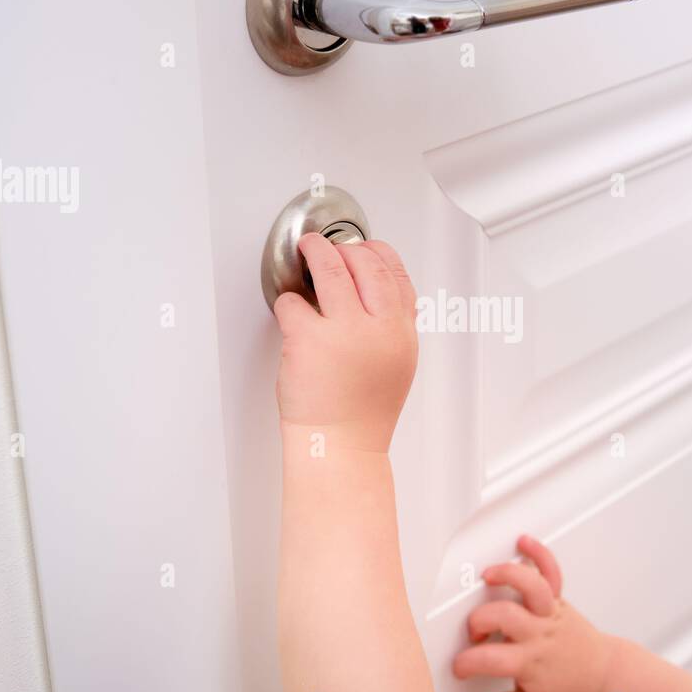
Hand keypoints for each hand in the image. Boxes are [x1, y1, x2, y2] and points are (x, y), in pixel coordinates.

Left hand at [272, 233, 417, 453]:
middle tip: (329, 246)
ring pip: (331, 270)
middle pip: (367, 265)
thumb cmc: (363, 413)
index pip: (398, 276)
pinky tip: (292, 310)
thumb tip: (377, 291)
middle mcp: (378, 329)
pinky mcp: (308, 339)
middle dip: (346, 248)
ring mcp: (344, 332)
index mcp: (401, 334)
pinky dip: (289, 301)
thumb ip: (392, 327)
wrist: (340, 446)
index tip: (365, 248)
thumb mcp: (397, 365)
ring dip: (316, 252)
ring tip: (308, 249)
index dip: (379, 253)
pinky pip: (294, 302)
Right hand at [454, 535, 614, 691]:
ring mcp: (549, 613)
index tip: (461, 666)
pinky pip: (552, 573)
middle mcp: (539, 633)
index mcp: (531, 662)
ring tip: (488, 577)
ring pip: (530, 587)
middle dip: (479, 621)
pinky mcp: (558, 600)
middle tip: (474, 633)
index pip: (491, 660)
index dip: (467, 663)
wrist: (602, 672)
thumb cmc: (569, 686)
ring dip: (507, 576)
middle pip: (504, 617)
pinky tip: (524, 542)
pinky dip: (540, 554)